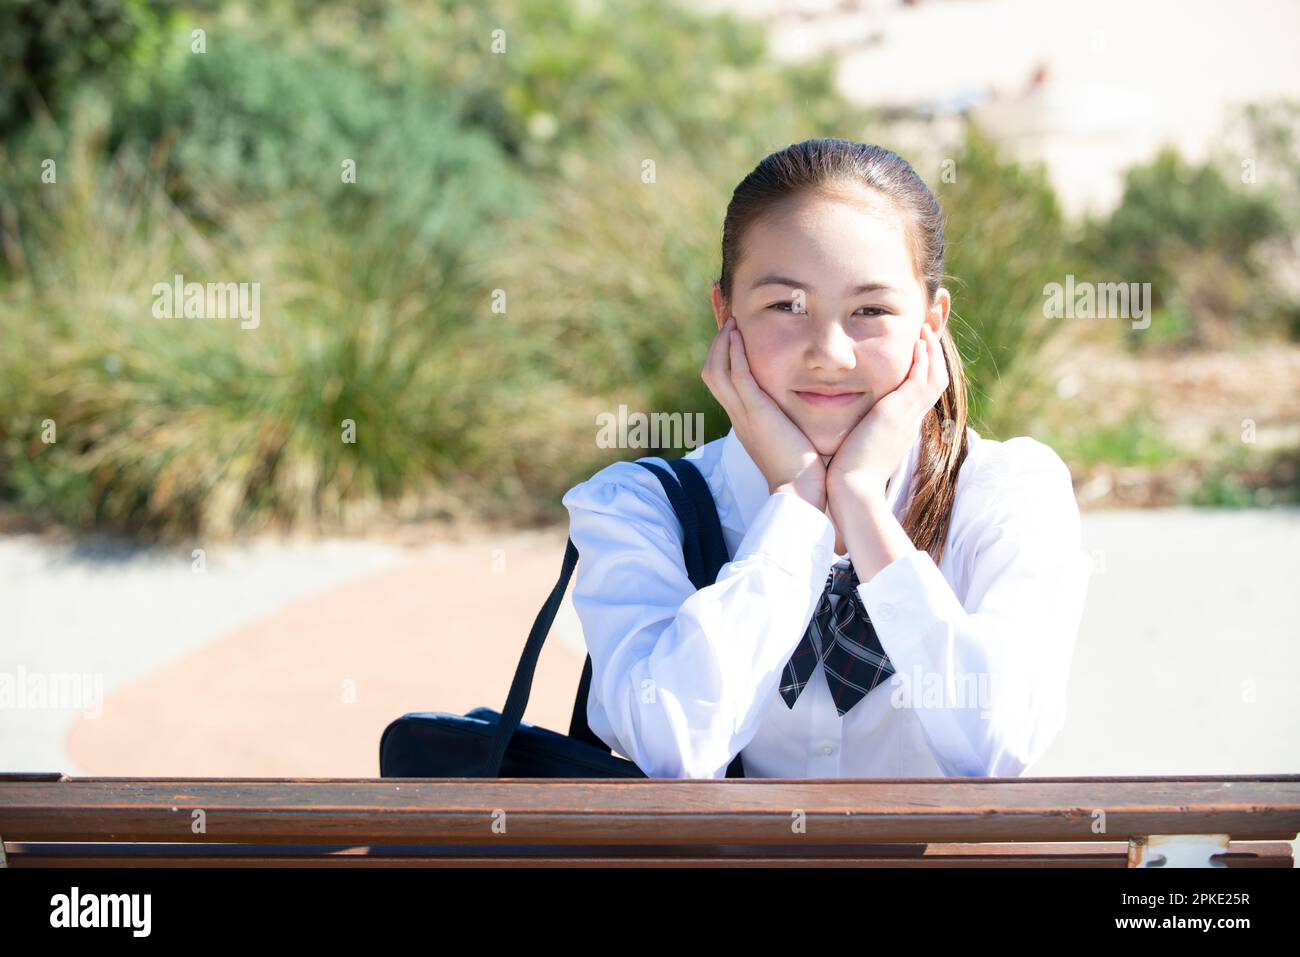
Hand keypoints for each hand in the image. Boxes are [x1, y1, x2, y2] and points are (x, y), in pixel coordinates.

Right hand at [702, 316, 825, 508]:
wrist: (800, 494)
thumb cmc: (804, 473)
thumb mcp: (792, 439)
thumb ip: (791, 421)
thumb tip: (804, 410)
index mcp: (745, 422)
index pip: (724, 383)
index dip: (726, 358)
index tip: (736, 337)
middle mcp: (738, 416)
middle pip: (712, 373)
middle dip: (718, 345)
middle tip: (729, 322)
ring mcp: (743, 415)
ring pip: (717, 371)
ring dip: (723, 343)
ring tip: (733, 322)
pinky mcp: (755, 414)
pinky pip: (737, 376)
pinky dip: (735, 353)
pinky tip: (740, 335)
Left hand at [826, 323, 948, 503]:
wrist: (851, 491)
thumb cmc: (845, 475)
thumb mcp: (857, 447)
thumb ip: (857, 432)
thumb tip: (847, 427)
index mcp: (900, 427)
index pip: (919, 392)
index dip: (922, 369)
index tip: (916, 350)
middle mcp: (910, 420)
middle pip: (935, 380)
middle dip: (933, 354)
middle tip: (928, 331)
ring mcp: (908, 417)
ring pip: (934, 376)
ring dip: (932, 350)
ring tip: (926, 328)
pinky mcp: (900, 413)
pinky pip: (922, 379)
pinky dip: (924, 359)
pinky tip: (919, 341)